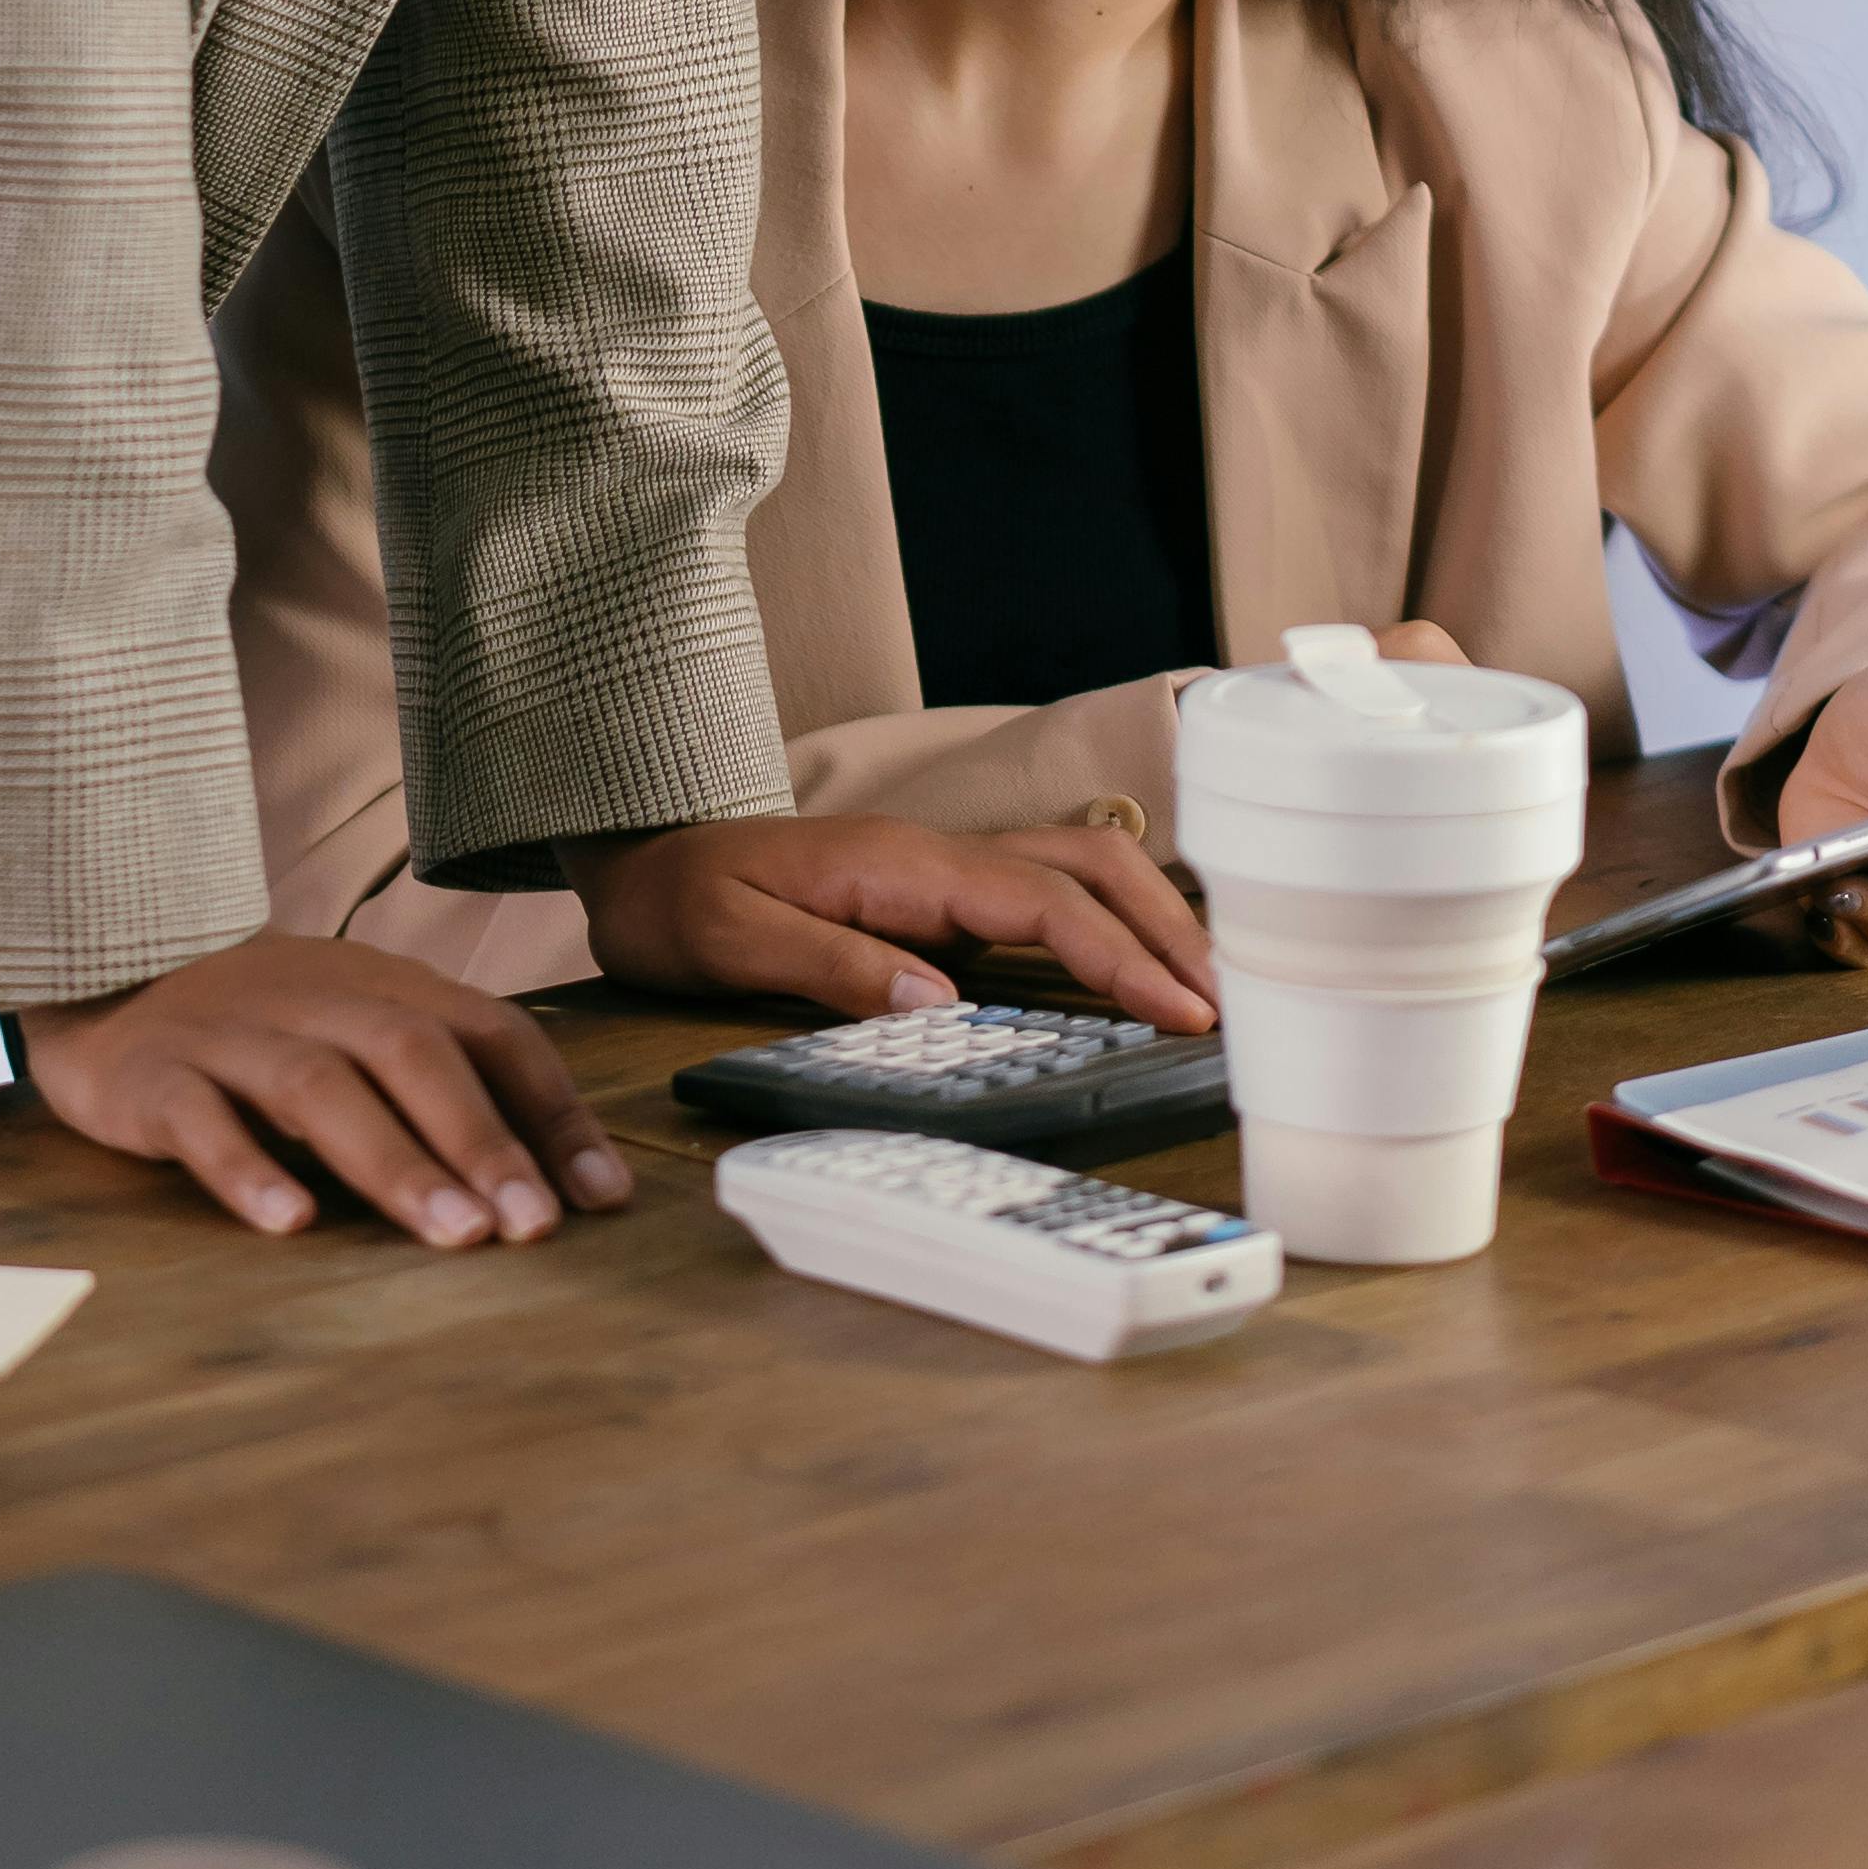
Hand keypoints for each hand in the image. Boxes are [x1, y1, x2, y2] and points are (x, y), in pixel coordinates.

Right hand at [20, 930, 637, 1248]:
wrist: (99, 969)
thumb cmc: (255, 1022)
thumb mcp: (354, 1024)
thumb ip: (441, 1080)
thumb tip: (558, 1174)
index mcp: (381, 986)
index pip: (489, 1032)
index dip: (551, 1110)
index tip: (603, 1195)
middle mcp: (315, 999)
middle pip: (412, 1056)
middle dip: (481, 1143)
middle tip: (533, 1227)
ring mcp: (231, 1035)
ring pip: (320, 1089)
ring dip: (395, 1163)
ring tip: (452, 1234)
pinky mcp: (152, 1077)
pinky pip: (200, 1122)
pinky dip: (246, 1169)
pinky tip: (288, 1221)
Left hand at [564, 815, 1215, 1032]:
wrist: (639, 858)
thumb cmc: (679, 904)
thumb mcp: (733, 945)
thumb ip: (834, 970)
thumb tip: (940, 1006)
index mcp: (901, 867)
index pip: (1042, 903)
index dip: (1120, 958)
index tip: (1183, 1013)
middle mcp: (937, 855)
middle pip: (1089, 863)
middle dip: (1167, 926)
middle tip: (1228, 1007)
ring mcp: (942, 868)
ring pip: (1078, 865)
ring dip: (1148, 917)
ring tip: (1204, 990)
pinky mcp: (937, 891)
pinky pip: (1045, 891)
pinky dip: (1107, 921)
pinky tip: (1134, 970)